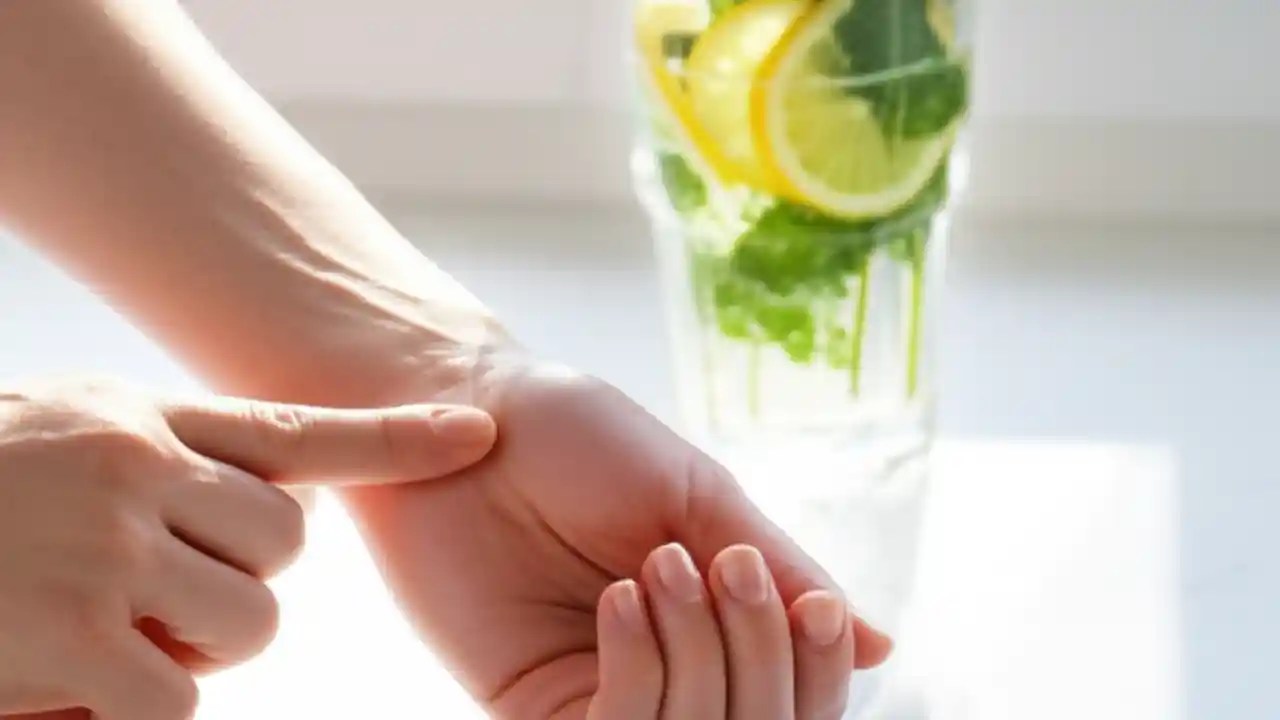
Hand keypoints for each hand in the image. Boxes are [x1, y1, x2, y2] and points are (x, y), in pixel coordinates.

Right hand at [0, 377, 494, 719]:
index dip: (393, 438)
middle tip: (139, 583)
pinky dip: (129, 705)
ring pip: (243, 628)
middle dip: (232, 583)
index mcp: (135, 420)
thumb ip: (187, 456)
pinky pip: (174, 700)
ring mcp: (95, 555)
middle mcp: (128, 472)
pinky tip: (54, 670)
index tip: (475, 434)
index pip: (295, 435)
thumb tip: (302, 500)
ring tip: (90, 622)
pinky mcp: (62, 642)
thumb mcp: (76, 440)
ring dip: (185, 649)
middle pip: (280, 552)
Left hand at [341, 356, 892, 717]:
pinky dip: (639, 673)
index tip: (813, 606)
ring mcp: (602, 693)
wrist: (466, 414)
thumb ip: (783, 571)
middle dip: (761, 656)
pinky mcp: (535, 707)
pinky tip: (622, 599)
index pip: (798, 694)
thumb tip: (882, 647)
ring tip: (657, 564)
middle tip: (726, 568)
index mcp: (716, 620)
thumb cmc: (580, 436)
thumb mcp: (696, 496)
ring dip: (701, 655)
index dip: (822, 670)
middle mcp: (669, 668)